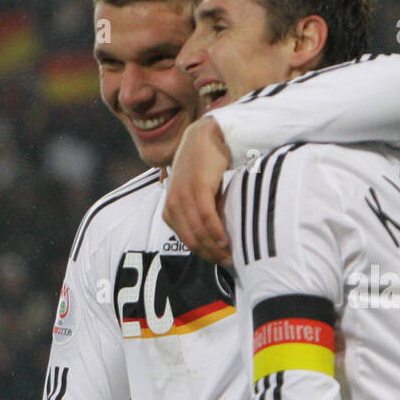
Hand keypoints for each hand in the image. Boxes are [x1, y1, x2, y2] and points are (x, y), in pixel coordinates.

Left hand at [163, 117, 231, 264]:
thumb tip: (214, 236)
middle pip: (191, 240)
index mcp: (169, 210)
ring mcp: (183, 197)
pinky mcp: (197, 188)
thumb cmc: (203, 167)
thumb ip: (199, 212)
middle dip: (210, 254)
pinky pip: (206, 217)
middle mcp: (172, 205)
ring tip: (229, 255)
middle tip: (228, 262)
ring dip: (214, 247)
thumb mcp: (196, 193)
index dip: (203, 254)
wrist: (205, 136)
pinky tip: (226, 241)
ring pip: (198, 231)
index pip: (186, 240)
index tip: (219, 261)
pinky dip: (216, 232)